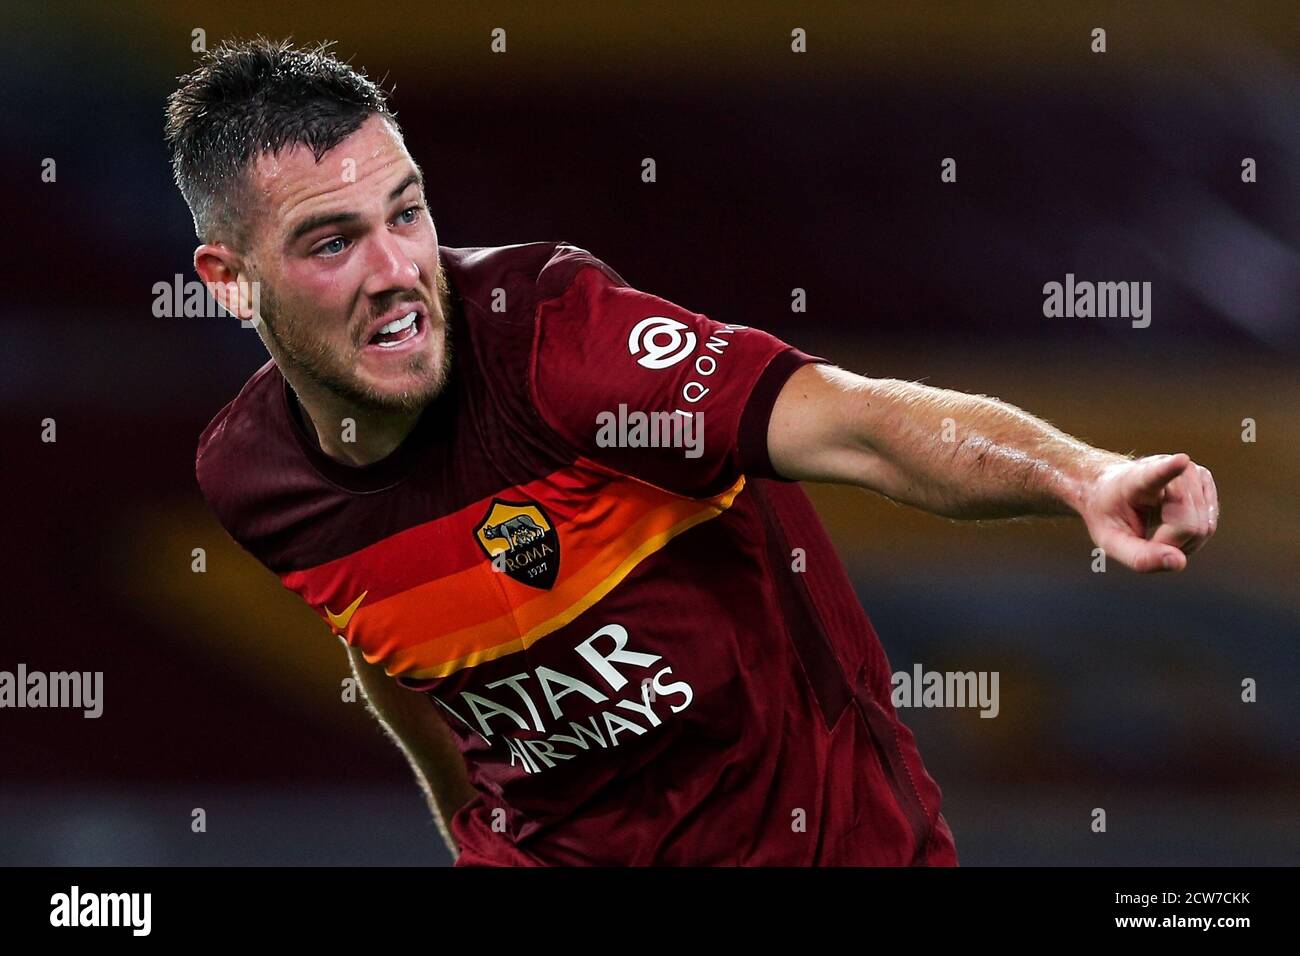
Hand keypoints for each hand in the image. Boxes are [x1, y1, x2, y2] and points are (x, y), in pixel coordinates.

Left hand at [1079, 453, 1218, 572]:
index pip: (1156, 474)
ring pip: (1204, 527)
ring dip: (1182, 544)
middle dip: (1170, 544)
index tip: (1181, 461)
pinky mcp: (1204, 480)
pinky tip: (1171, 531)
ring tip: (1155, 535)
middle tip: (1145, 542)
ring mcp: (1191, 472)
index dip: (1170, 469)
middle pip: (1189, 524)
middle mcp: (1168, 468)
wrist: (1112, 489)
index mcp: (1137, 479)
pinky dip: (1192, 538)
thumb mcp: (1111, 541)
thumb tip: (1179, 563)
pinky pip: (1209, 525)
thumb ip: (1139, 557)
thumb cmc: (1110, 515)